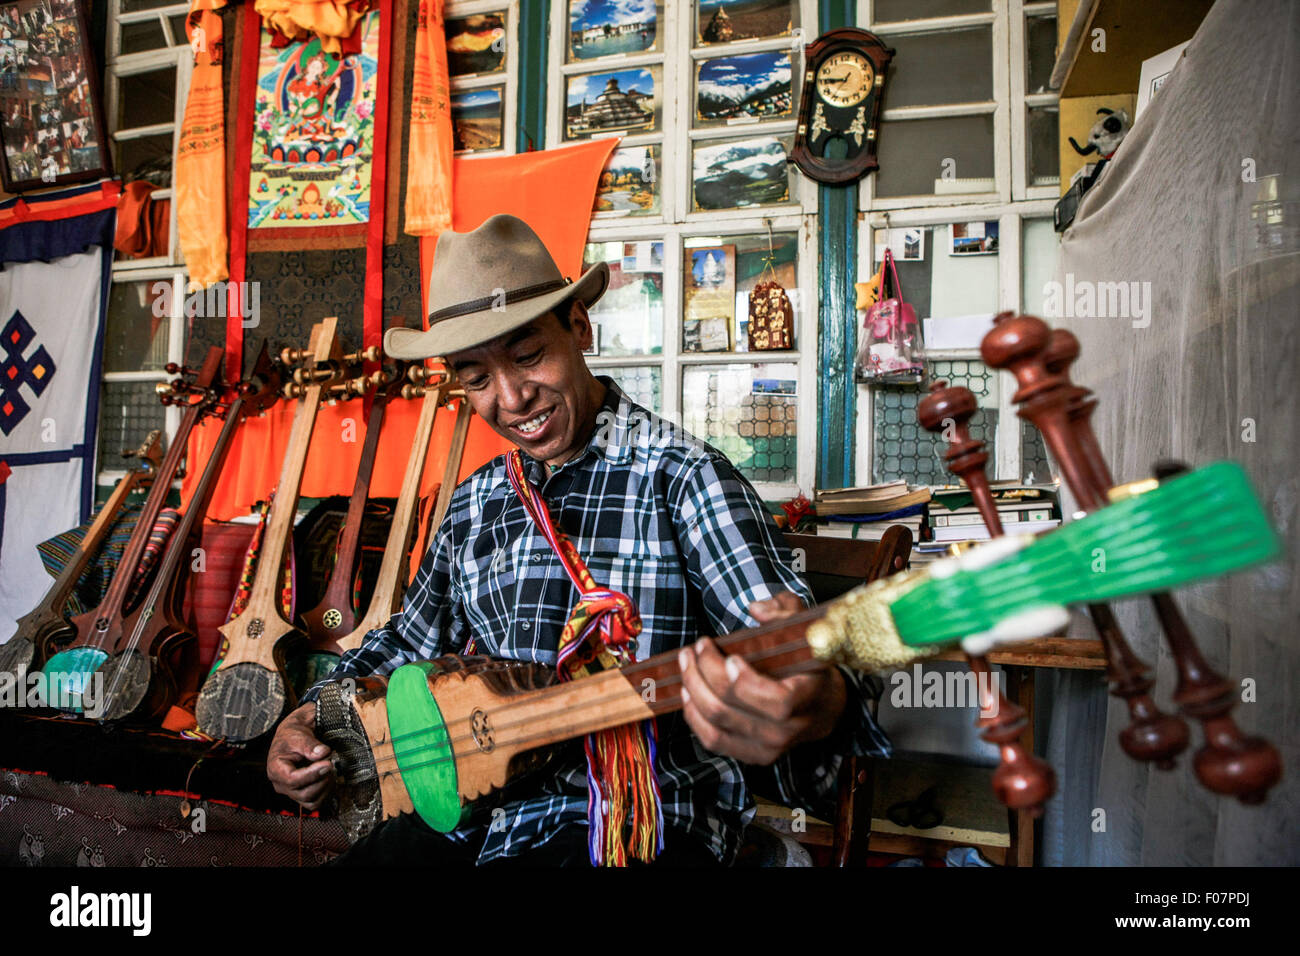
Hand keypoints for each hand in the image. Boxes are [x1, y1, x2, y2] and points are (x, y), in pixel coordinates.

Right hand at [267, 703, 333, 810]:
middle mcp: (281, 785)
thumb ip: (310, 745)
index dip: (312, 774)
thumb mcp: (298, 735)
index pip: (293, 780)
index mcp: (276, 770)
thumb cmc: (292, 736)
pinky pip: (316, 802)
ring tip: (331, 770)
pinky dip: (327, 793)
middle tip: (332, 763)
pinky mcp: (302, 795)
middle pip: (303, 794)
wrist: (293, 738)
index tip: (328, 763)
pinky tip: (330, 777)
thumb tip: (323, 753)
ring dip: (326, 788)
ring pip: (311, 802)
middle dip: (321, 780)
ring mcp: (292, 792)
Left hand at [677, 592, 846, 764]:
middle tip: (698, 647)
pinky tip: (688, 690)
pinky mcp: (751, 754)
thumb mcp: (808, 632)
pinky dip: (693, 714)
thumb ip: (786, 612)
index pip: (774, 702)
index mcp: (806, 699)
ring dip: (692, 689)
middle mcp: (786, 730)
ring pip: (714, 724)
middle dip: (704, 672)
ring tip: (687, 663)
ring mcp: (767, 747)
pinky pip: (711, 739)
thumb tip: (757, 609)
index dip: (743, 681)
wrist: (825, 707)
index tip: (729, 655)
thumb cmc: (811, 666)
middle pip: (728, 708)